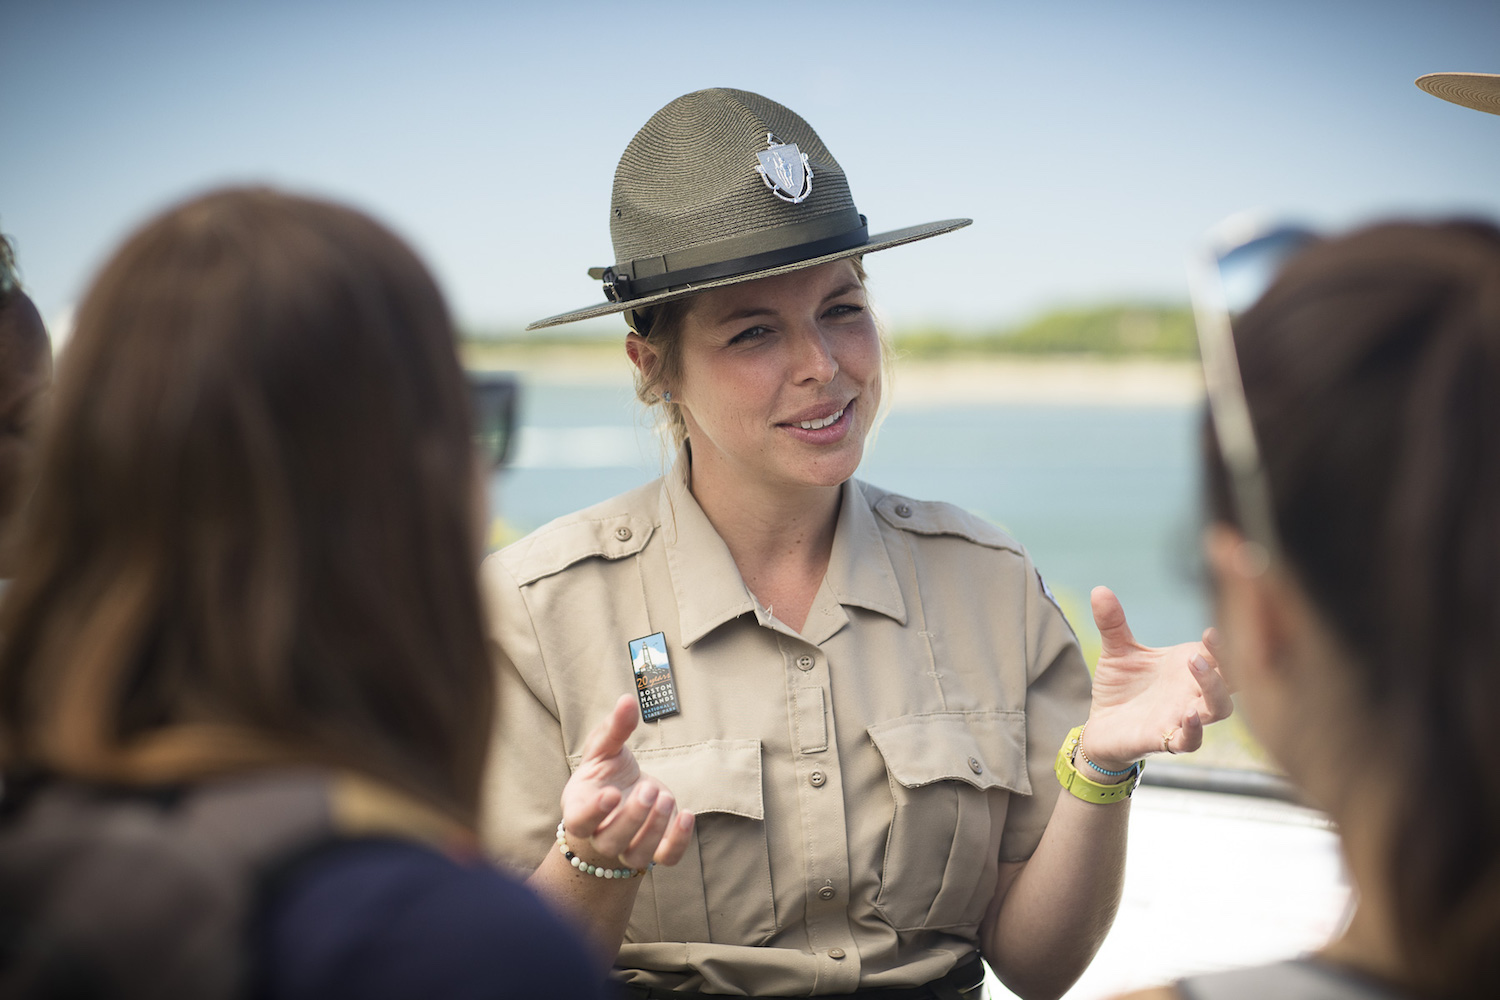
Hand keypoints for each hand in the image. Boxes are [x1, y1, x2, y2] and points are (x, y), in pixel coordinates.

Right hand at [559, 694, 694, 870]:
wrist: (623, 798)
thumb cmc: (607, 773)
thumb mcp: (606, 749)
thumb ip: (614, 728)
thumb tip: (627, 700)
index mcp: (580, 809)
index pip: (579, 822)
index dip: (593, 813)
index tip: (611, 793)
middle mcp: (600, 835)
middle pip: (611, 841)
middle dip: (633, 817)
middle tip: (649, 789)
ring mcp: (627, 848)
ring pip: (637, 855)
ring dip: (655, 828)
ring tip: (665, 796)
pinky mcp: (655, 851)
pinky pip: (666, 858)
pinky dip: (679, 842)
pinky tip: (687, 815)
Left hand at [1081, 586, 1233, 769]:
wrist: (1101, 727)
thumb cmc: (1120, 688)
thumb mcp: (1116, 651)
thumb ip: (1112, 623)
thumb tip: (1099, 590)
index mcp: (1189, 666)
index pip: (1222, 651)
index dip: (1224, 641)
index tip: (1212, 630)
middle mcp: (1194, 692)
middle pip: (1233, 678)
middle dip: (1228, 660)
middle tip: (1205, 644)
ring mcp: (1183, 717)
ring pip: (1219, 708)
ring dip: (1215, 689)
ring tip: (1195, 664)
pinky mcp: (1165, 740)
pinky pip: (1190, 741)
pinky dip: (1194, 730)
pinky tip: (1188, 716)